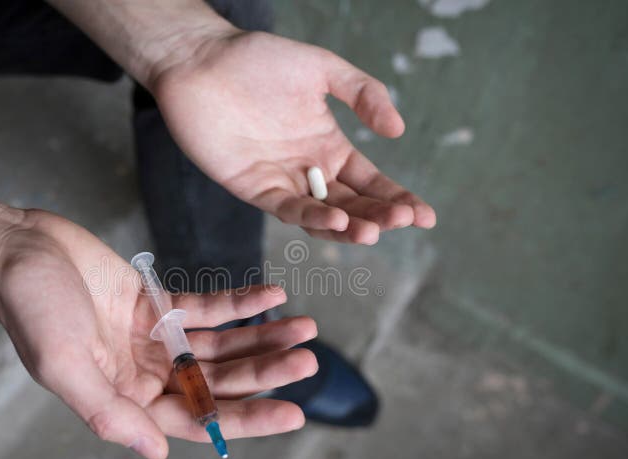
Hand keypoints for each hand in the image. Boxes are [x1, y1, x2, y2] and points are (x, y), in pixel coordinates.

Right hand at [0, 210, 317, 458]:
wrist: (17, 250)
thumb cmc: (31, 309)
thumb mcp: (65, 367)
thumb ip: (111, 413)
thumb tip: (159, 453)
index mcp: (124, 398)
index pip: (197, 419)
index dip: (246, 418)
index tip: (294, 413)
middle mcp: (143, 374)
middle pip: (216, 380)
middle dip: (263, 371)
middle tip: (308, 361)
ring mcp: (152, 338)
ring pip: (218, 344)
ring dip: (260, 337)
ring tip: (305, 328)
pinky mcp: (155, 303)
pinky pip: (206, 306)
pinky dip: (238, 302)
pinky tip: (272, 293)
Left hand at [152, 31, 436, 244]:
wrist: (202, 59)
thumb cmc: (258, 60)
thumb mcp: (323, 68)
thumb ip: (363, 93)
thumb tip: (397, 131)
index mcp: (328, 144)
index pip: (370, 181)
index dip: (398, 199)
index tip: (426, 216)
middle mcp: (308, 168)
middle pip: (352, 203)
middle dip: (379, 215)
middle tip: (403, 221)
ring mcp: (281, 180)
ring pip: (322, 214)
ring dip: (349, 226)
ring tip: (373, 230)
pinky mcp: (252, 187)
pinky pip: (287, 208)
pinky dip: (312, 218)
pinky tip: (337, 221)